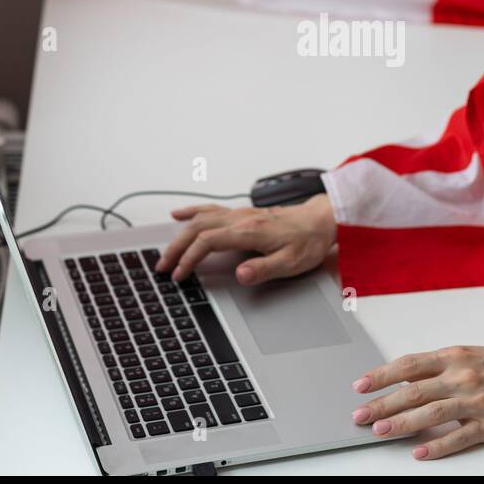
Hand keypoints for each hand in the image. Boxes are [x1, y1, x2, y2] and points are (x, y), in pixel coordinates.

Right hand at [157, 194, 336, 284]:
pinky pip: (211, 209)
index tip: (180, 274)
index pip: (208, 241)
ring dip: (180, 234)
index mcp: (250, 231)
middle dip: (177, 248)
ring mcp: (241, 214)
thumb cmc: (307, 241)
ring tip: (165, 251)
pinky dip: (192, 212)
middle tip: (163, 267)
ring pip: (201, 218)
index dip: (190, 258)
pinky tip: (179, 215)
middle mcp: (241, 219)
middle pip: (198, 228)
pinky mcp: (242, 214)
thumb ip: (264, 269)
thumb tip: (240, 274)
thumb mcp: (291, 262)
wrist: (321, 220)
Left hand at [350, 344, 483, 459]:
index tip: (361, 385)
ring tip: (380, 431)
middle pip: (415, 391)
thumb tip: (404, 378)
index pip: (410, 365)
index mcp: (456, 356)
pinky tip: (419, 451)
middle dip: (383, 404)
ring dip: (402, 423)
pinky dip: (438, 445)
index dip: (382, 375)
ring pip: (432, 414)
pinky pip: (460, 437)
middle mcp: (464, 376)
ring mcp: (478, 400)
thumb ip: (439, 366)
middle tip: (360, 415)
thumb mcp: (470, 355)